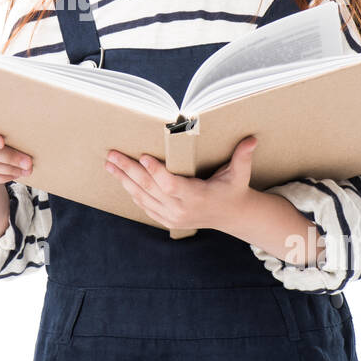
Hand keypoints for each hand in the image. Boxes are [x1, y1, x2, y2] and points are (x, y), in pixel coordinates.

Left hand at [103, 135, 258, 232]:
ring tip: (109, 163)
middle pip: (149, 189)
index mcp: (197, 197)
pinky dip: (131, 190)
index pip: (171, 185)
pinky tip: (120, 177)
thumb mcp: (240, 174)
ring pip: (141, 196)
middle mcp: (181, 209)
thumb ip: (242, 157)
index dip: (156, 172)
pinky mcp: (165, 220)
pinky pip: (143, 204)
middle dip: (129, 170)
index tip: (142, 156)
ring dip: (123, 179)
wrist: (230, 216)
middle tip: (112, 155)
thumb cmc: (233, 189)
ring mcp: (171, 217)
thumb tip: (252, 140)